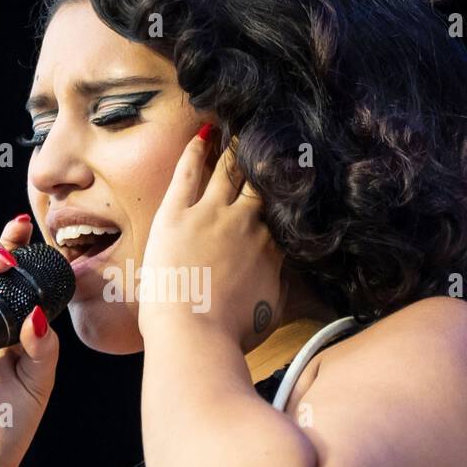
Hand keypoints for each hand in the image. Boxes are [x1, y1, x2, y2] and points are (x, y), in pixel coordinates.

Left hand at [138, 126, 284, 349]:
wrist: (194, 337)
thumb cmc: (230, 335)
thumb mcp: (270, 312)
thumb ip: (279, 283)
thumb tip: (285, 269)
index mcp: (270, 246)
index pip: (281, 207)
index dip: (285, 188)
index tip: (290, 172)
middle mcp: (246, 222)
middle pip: (259, 181)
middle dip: (264, 159)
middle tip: (267, 137)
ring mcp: (210, 214)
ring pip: (228, 169)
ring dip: (234, 148)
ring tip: (238, 129)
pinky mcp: (176, 214)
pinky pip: (188, 173)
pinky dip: (195, 151)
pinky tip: (202, 134)